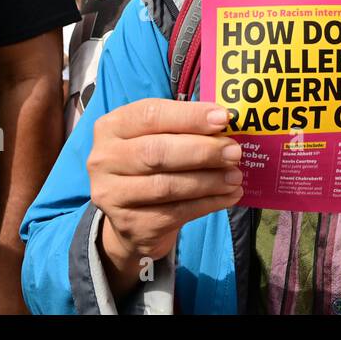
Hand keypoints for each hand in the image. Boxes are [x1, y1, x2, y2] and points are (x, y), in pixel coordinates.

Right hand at [89, 99, 243, 296]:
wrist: (132, 220)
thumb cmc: (151, 166)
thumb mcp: (158, 138)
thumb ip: (183, 129)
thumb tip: (224, 123)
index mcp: (111, 127)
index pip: (150, 115)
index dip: (189, 116)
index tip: (223, 118)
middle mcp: (104, 159)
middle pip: (157, 152)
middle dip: (202, 151)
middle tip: (235, 152)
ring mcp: (113, 195)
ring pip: (167, 186)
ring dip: (209, 180)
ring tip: (236, 176)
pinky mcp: (131, 225)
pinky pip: (176, 213)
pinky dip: (208, 203)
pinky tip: (229, 196)